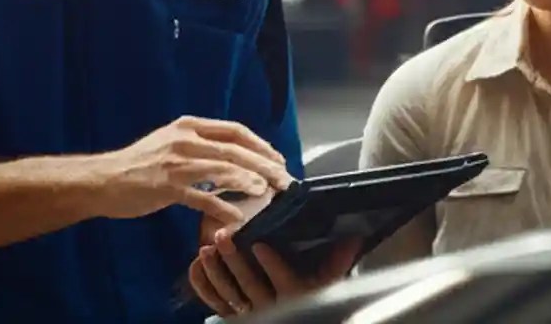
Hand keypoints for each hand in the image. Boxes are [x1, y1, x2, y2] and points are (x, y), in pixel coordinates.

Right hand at [94, 116, 292, 224]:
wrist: (103, 180)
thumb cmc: (139, 164)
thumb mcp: (171, 143)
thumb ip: (200, 145)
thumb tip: (234, 157)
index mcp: (188, 126)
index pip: (234, 131)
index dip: (260, 145)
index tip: (277, 159)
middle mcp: (185, 140)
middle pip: (235, 150)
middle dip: (263, 164)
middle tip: (282, 179)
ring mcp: (175, 163)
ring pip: (223, 170)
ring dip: (248, 182)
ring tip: (266, 193)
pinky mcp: (166, 187)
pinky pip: (202, 198)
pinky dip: (223, 208)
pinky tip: (237, 219)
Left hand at [188, 230, 361, 316]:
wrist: (299, 322)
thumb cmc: (314, 302)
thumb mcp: (328, 283)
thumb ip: (338, 261)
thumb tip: (353, 235)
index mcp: (295, 297)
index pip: (284, 281)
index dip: (272, 265)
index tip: (260, 245)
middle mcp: (271, 307)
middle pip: (250, 286)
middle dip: (235, 261)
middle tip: (224, 236)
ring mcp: (250, 312)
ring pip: (229, 294)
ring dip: (216, 271)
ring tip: (207, 248)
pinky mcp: (234, 313)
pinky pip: (214, 302)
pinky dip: (203, 284)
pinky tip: (197, 264)